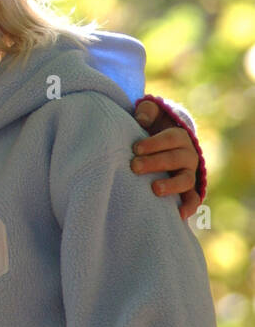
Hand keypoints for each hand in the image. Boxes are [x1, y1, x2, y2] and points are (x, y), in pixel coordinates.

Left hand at [132, 99, 200, 220]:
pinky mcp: (188, 190)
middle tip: (134, 166)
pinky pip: (193, 199)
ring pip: (186, 180)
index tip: (135, 148)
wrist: (163, 144)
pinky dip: (188, 207)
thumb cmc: (151, 127)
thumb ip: (147, 111)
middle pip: (175, 159)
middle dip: (155, 163)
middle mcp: (188, 155)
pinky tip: (178, 215)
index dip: (154, 143)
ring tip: (155, 189)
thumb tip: (141, 119)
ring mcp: (189, 173)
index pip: (170, 139)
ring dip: (172, 186)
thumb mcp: (150, 113)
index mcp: (179, 137)